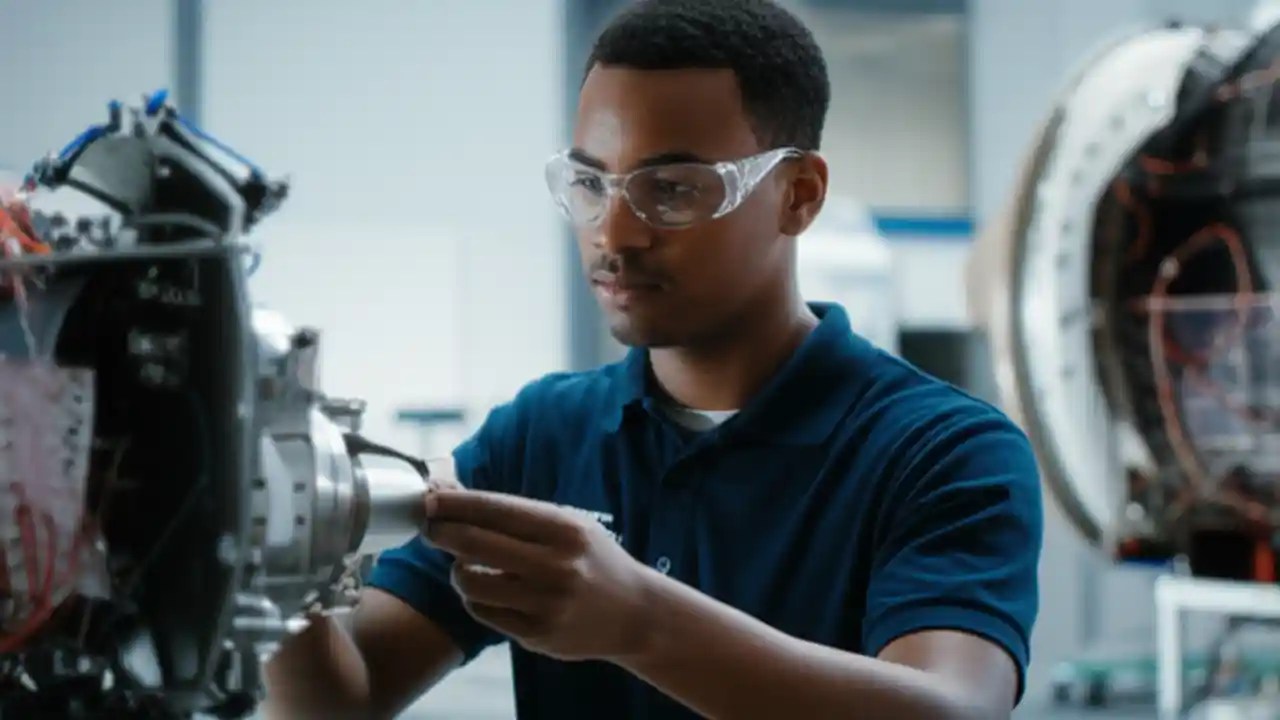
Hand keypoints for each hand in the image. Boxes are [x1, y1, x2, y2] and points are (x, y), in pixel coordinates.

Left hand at [423, 489, 652, 661]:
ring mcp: (545, 604)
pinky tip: (485, 590)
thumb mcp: (567, 524)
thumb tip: (454, 491)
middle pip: (475, 543)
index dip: (455, 503)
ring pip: (471, 583)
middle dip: (441, 531)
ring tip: (464, 564)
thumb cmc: (593, 559)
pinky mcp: (537, 635)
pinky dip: (474, 598)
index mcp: (564, 530)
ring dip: (457, 570)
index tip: (428, 497)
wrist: (635, 612)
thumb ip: (515, 513)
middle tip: (428, 527)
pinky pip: (483, 612)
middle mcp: (556, 566)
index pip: (495, 509)